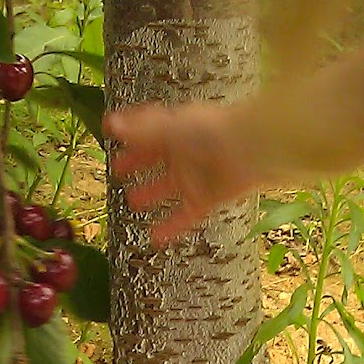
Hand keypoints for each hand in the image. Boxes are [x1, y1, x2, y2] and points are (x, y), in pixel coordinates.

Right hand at [103, 101, 264, 244]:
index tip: (112, 137)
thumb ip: (141, 130)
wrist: (251, 150)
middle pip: (158, 159)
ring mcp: (197, 177)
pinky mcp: (208, 200)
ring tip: (132, 203)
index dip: (131, 135)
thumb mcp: (171, 127)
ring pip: (170, 187)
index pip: (150, 131)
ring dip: (151, 194)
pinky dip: (170, 227)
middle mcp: (187, 152)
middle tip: (119, 173)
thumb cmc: (212, 131)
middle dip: (139, 164)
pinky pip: (186, 215)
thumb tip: (112, 125)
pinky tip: (154, 238)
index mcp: (179, 129)